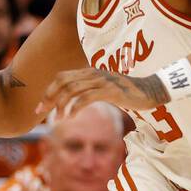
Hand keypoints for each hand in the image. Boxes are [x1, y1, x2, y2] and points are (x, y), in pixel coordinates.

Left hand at [34, 66, 165, 120]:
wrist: (150, 91)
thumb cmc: (127, 93)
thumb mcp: (105, 89)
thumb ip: (90, 91)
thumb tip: (73, 102)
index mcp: (89, 71)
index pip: (61, 77)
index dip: (48, 91)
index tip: (41, 108)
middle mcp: (93, 73)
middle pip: (62, 82)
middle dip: (48, 98)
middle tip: (41, 113)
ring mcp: (101, 81)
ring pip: (71, 90)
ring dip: (60, 105)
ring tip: (58, 119)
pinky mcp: (110, 90)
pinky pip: (86, 97)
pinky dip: (75, 107)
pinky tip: (72, 117)